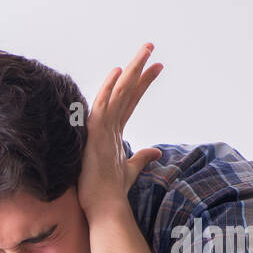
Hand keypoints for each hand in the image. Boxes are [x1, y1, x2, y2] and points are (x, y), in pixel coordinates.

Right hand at [76, 42, 163, 221]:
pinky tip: (117, 71)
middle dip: (139, 69)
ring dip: (132, 70)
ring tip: (146, 50)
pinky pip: (102, 106)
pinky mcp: (94, 135)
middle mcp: (106, 126)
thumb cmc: (112, 190)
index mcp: (113, 133)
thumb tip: (156, 150)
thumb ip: (143, 157)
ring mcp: (100, 129)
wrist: (104, 205)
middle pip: (126, 91)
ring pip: (117, 93)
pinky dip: (108, 88)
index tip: (157, 67)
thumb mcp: (132, 169)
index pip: (130, 101)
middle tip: (150, 47)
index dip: (143, 83)